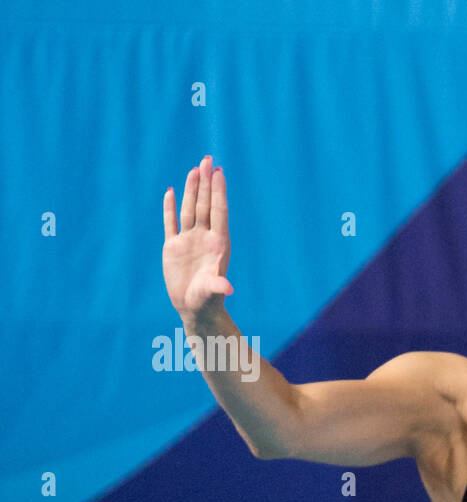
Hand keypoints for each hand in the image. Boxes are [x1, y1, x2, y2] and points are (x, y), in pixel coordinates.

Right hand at [162, 155, 233, 321]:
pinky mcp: (173, 247)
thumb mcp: (212, 292)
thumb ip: (217, 286)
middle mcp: (204, 238)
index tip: (219, 172)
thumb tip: (228, 288)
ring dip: (192, 190)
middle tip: (207, 159)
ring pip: (190, 209)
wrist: (194, 309)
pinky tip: (171, 192)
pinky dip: (170, 208)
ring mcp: (189, 240)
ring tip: (195, 169)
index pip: (219, 212)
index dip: (218, 192)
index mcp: (218, 244)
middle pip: (205, 205)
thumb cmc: (207, 301)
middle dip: (206, 183)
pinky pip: (171, 222)